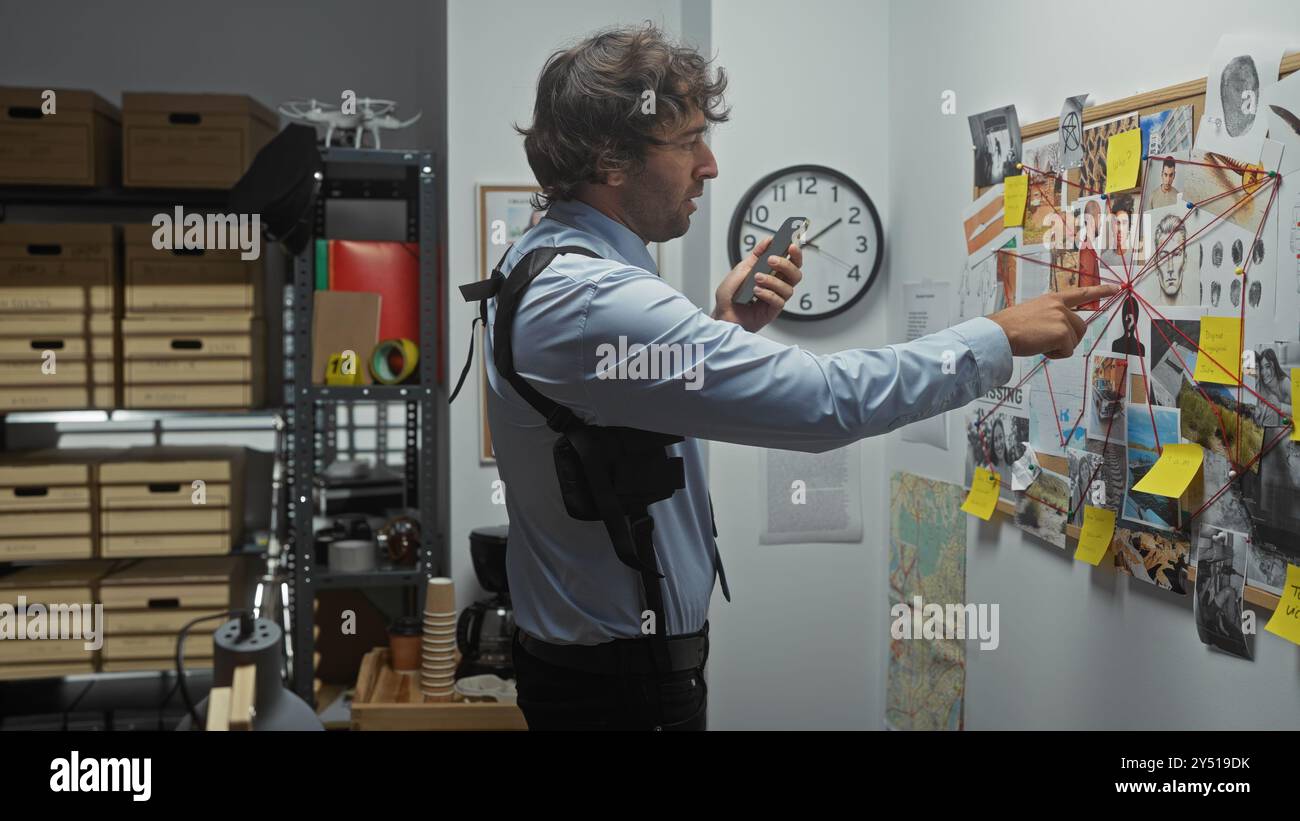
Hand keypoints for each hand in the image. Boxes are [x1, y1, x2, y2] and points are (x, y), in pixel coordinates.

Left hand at [711, 236, 803, 332]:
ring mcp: (775, 298)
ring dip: (772, 280)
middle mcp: (776, 285)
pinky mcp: (772, 311)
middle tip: (771, 260)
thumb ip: (756, 256)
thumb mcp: (740, 269)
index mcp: (771, 273)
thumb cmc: (731, 295)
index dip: (795, 253)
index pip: (791, 262)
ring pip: (788, 288)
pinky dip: (768, 294)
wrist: (722, 314)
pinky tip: (756, 291)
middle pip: (795, 274)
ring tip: (757, 278)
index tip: (791, 244)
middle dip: (786, 264)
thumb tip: (768, 240)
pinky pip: (778, 301)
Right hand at [988, 284, 1118, 358]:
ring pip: (1074, 340)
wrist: (999, 333)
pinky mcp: (1062, 333)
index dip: (1099, 291)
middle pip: (1081, 327)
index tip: (1114, 288)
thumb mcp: (1032, 314)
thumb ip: (1048, 317)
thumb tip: (1058, 332)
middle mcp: (1059, 306)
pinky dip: (1056, 355)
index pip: (1080, 293)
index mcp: (1052, 299)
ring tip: (1040, 344)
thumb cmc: (1009, 327)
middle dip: (1069, 339)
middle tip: (1049, 344)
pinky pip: (1068, 351)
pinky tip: (1041, 349)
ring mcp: (1062, 318)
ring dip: (1060, 347)